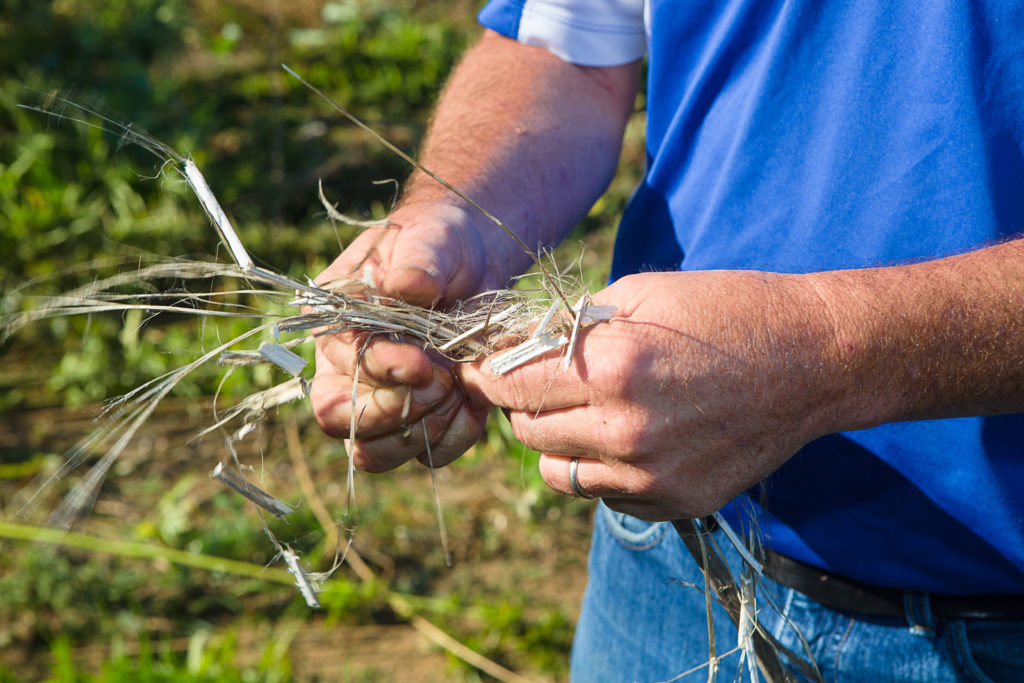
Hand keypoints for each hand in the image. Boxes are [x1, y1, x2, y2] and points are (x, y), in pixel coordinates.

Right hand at [311, 202, 499, 471]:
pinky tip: (476, 402)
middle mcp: (345, 371)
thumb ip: (419, 260)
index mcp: (334, 324)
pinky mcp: (421, 419)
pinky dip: (456, 436)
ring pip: (378, 452)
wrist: (475, 262)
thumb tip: (406, 286)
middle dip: (397, 413)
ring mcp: (382, 401)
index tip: (423, 364)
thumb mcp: (431, 238)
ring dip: (425, 432)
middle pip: (342, 423)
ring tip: (461, 392)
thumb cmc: (441, 243)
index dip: (380, 372)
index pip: (338, 367)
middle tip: (443, 383)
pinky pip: (428, 453)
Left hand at [458, 270, 838, 519]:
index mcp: (613, 368)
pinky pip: (604, 496)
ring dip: (556, 443)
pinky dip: (600, 470)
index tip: (482, 368)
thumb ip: (574, 325)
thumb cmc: (728, 312)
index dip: (489, 374)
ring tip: (582, 412)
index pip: (512, 384)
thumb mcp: (644, 293)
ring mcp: (652, 477)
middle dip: (521, 406)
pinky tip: (628, 437)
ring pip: (558, 474)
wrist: (813, 361)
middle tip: (538, 385)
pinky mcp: (675, 503)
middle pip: (527, 432)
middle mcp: (626, 431)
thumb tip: (521, 346)